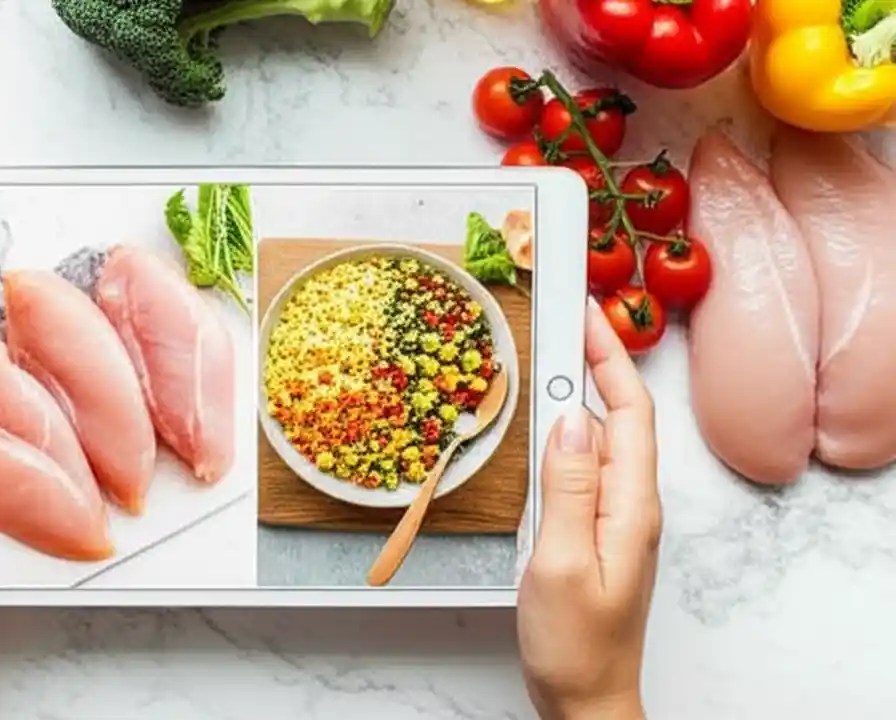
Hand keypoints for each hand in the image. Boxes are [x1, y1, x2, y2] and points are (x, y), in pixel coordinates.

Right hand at [518, 299, 661, 719]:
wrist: (585, 698)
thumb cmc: (576, 644)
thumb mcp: (562, 562)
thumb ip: (567, 487)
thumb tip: (571, 418)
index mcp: (631, 506)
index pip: (631, 413)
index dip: (610, 358)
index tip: (585, 314)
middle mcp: (629, 505)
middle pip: (618, 418)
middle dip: (593, 365)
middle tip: (559, 325)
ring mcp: (613, 518)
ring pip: (597, 442)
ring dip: (576, 400)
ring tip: (543, 367)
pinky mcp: (594, 531)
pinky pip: (582, 471)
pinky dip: (563, 440)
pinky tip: (542, 435)